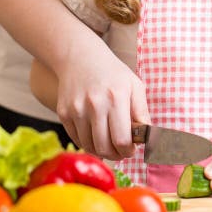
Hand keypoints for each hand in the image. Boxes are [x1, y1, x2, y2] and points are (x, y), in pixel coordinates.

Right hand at [55, 41, 150, 160]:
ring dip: (102, 151)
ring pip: (89, 146)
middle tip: (121, 151)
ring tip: (109, 144)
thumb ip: (142, 113)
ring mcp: (76, 109)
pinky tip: (96, 136)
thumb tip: (148, 139)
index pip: (122, 139)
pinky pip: (77, 140)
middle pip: (104, 147)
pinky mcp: (63, 113)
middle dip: (116, 155)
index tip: (131, 149)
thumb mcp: (134, 86)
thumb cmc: (112, 73)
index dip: (128, 151)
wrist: (80, 57)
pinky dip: (88, 144)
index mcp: (116, 97)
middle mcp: (94, 104)